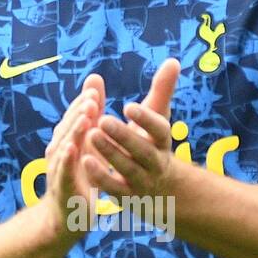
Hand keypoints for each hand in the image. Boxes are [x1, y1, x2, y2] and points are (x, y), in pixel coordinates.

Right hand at [42, 73, 105, 239]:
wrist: (67, 214)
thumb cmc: (81, 174)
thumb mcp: (90, 142)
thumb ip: (92, 113)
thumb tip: (95, 79)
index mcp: (68, 139)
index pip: (75, 117)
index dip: (84, 102)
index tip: (96, 88)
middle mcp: (59, 151)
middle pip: (68, 128)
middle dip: (79, 112)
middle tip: (93, 98)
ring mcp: (58, 169)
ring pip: (64, 146)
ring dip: (74, 131)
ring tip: (87, 118)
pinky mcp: (62, 188)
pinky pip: (63, 171)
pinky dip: (66, 159)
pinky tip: (73, 149)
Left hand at [81, 58, 180, 200]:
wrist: (161, 190)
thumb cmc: (152, 143)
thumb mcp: (157, 118)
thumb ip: (162, 90)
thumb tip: (173, 61)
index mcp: (162, 142)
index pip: (160, 130)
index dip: (146, 119)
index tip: (128, 106)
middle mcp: (156, 163)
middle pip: (143, 151)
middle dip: (124, 136)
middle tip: (103, 120)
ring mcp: (142, 182)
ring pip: (128, 169)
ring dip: (110, 153)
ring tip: (90, 135)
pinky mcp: (127, 197)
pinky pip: (114, 189)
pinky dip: (100, 176)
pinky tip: (84, 161)